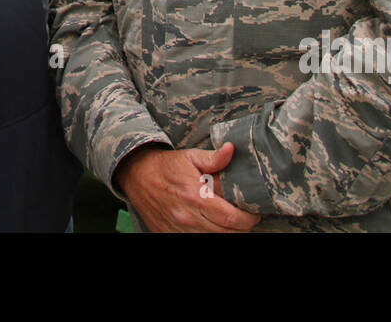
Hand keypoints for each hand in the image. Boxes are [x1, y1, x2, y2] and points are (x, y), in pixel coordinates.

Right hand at [114, 142, 260, 232]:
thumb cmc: (166, 166)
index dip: (249, 219)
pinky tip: (212, 226)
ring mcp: (179, 230)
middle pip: (227, 234)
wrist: (137, 176)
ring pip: (213, 241)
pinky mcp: (170, 235)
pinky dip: (208, 235)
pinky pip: (196, 241)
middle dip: (241, 228)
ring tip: (229, 222)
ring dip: (226, 233)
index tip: (253, 213)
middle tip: (244, 218)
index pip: (232, 219)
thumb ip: (213, 157)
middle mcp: (188, 217)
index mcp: (196, 197)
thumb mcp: (190, 156)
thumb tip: (231, 150)